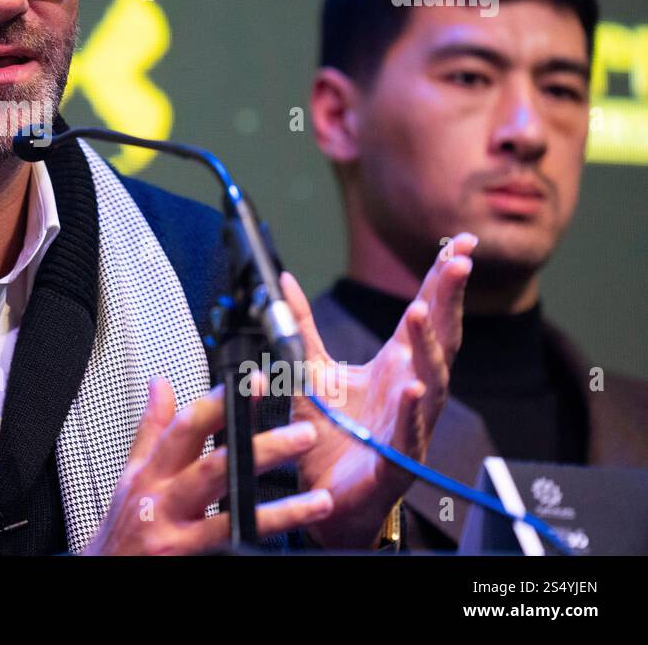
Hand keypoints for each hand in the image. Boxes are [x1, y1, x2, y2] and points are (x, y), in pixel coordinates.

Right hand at [81, 375, 334, 554]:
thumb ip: (151, 428)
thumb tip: (159, 383)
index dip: (221, 402)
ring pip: (232, 517)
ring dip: (281, 510)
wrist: (103, 574)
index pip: (187, 427)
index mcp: (151, 472)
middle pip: (214, 468)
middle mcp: (163, 501)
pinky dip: (259, 542)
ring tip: (320, 500)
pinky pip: (231, 548)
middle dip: (260, 448)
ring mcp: (176, 537)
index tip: (255, 382)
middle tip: (304, 433)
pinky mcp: (189, 563)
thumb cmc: (121, 527)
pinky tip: (291, 538)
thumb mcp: (131, 474)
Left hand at [285, 232, 476, 547]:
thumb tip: (280, 281)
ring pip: (430, 381)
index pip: (429, 313)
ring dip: (427, 347)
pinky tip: (412, 388)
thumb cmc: (335, 432)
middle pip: (439, 339)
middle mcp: (413, 389)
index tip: (460, 243)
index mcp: (399, 365)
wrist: (327, 496)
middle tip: (453, 264)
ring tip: (420, 313)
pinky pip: (409, 433)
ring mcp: (410, 425)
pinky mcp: (397, 460)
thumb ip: (302, 325)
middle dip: (448, 300)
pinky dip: (411, 410)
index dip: (443, 279)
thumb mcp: (311, 370)